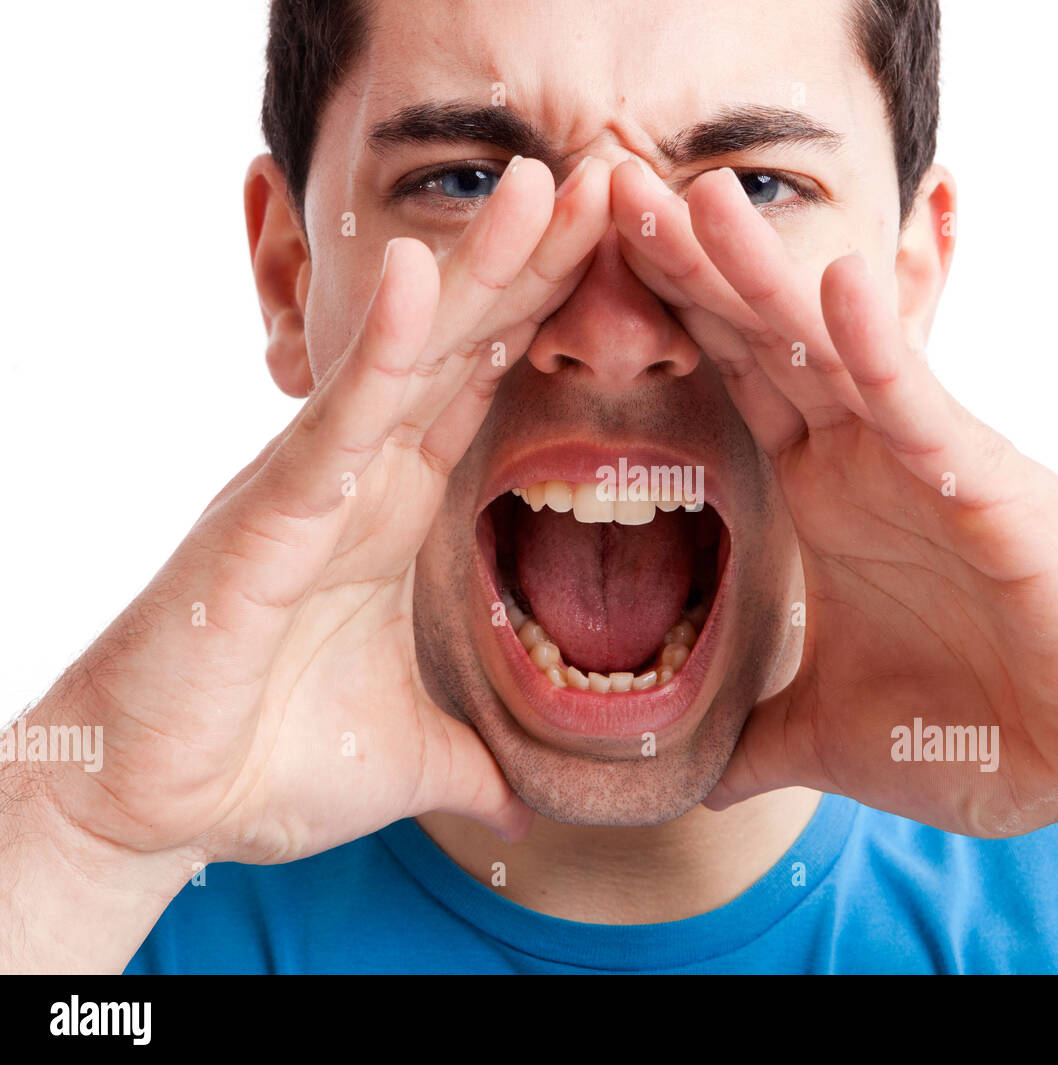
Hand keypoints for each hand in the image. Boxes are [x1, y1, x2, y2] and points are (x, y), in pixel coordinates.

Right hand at [31, 156, 612, 865]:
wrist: (154, 813)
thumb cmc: (261, 766)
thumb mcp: (410, 758)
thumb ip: (476, 761)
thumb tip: (528, 804)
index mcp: (396, 512)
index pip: (486, 392)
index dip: (548, 320)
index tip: (620, 257)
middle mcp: (360, 480)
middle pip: (465, 350)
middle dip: (537, 264)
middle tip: (609, 179)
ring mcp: (314, 490)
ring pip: (411, 360)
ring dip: (481, 270)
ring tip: (548, 185)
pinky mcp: (269, 521)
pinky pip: (338, 422)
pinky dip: (383, 351)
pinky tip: (424, 276)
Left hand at [611, 160, 1057, 836]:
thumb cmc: (982, 732)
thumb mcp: (829, 736)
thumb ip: (753, 739)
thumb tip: (684, 776)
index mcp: (821, 495)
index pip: (730, 383)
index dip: (665, 322)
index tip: (591, 265)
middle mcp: (863, 461)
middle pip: (762, 342)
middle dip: (689, 268)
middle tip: (613, 190)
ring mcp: (923, 466)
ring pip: (833, 352)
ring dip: (764, 277)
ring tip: (696, 203)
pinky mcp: (989, 489)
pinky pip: (923, 409)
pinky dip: (882, 351)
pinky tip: (836, 288)